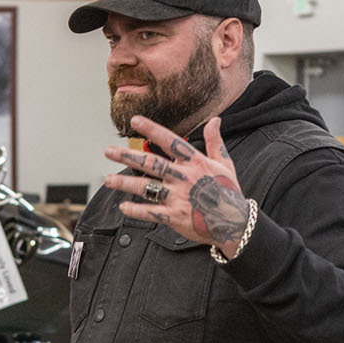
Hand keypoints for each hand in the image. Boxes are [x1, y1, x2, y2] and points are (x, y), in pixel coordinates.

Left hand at [103, 116, 251, 257]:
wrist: (235, 222)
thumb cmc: (229, 192)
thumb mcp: (225, 163)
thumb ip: (215, 141)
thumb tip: (215, 119)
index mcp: (195, 162)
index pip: (170, 141)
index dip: (152, 129)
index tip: (134, 121)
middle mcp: (183, 177)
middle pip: (151, 163)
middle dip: (127, 156)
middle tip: (108, 151)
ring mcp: (178, 198)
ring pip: (146, 188)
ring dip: (124, 183)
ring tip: (108, 180)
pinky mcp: (175, 217)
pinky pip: (151, 212)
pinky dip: (136, 210)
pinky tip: (123, 206)